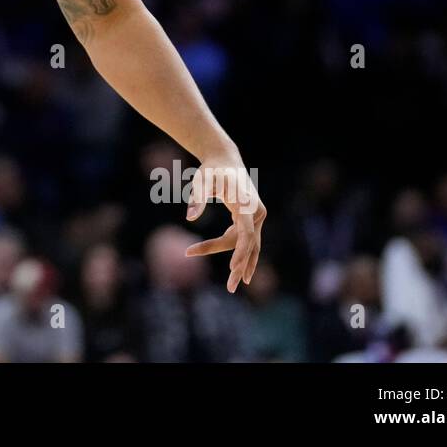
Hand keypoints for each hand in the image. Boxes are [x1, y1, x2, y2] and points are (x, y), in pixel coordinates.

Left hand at [183, 152, 266, 292]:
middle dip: (239, 265)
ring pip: (249, 245)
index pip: (246, 234)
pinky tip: (238, 272)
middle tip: (229, 287)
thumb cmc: (212, 170)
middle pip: (248, 244)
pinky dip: (242, 255)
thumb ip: (197, 198)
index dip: (240, 252)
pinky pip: (247, 240)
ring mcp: (257, 216)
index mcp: (246, 204)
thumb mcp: (202, 181)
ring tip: (233, 286)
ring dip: (242, 265)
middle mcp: (256, 212)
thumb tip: (189, 217)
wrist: (225, 159)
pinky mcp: (252, 219)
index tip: (233, 269)